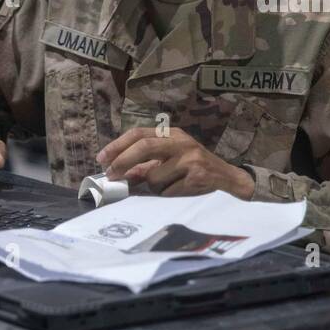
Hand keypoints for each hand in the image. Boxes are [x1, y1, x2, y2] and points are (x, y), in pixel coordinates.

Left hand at [97, 127, 255, 198]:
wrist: (227, 177)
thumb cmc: (192, 167)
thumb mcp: (169, 159)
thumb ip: (145, 164)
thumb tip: (120, 174)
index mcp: (171, 134)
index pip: (139, 134)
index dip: (118, 146)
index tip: (102, 159)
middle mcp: (181, 142)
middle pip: (144, 147)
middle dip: (123, 162)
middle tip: (111, 176)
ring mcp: (190, 159)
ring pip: (154, 177)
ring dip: (153, 187)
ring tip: (169, 185)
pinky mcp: (196, 176)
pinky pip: (168, 191)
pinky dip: (168, 195)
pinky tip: (181, 190)